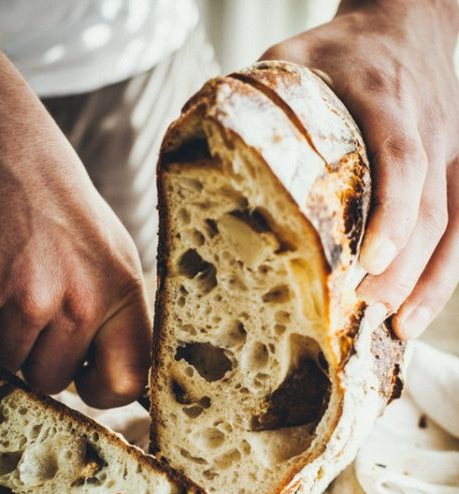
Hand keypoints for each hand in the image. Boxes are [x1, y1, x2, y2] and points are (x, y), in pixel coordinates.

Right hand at [0, 36, 151, 406]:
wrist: (0, 139)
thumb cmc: (56, 205)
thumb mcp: (109, 254)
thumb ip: (112, 322)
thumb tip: (109, 388)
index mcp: (122, 289)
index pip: (124, 385)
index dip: (97, 388)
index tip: (83, 374)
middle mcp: (80, 297)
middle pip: (51, 380)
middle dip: (36, 352)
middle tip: (30, 297)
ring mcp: (26, 294)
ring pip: (7, 364)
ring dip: (1, 334)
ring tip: (6, 278)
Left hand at [261, 0, 458, 338]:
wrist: (408, 22)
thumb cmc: (342, 48)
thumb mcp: (291, 57)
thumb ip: (253, 99)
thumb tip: (194, 147)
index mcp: (384, 99)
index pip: (402, 157)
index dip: (392, 211)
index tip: (370, 261)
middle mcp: (428, 128)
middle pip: (428, 209)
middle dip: (401, 268)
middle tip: (363, 313)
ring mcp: (450, 152)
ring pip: (450, 227)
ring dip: (424, 284)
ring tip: (392, 330)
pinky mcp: (458, 171)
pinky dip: (442, 278)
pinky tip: (415, 316)